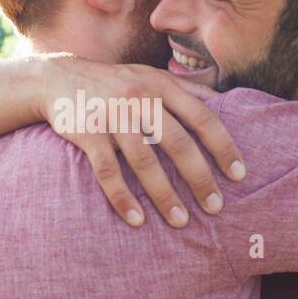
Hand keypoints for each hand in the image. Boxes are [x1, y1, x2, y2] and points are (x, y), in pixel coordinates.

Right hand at [33, 55, 245, 226]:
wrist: (58, 78)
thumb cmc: (116, 83)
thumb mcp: (152, 76)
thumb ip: (187, 90)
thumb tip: (229, 103)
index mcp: (161, 85)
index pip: (201, 118)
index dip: (223, 147)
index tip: (239, 175)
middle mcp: (139, 98)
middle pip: (176, 142)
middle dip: (199, 177)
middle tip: (215, 207)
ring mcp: (112, 116)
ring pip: (143, 161)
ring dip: (164, 195)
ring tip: (180, 221)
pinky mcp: (87, 134)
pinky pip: (108, 173)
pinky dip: (122, 198)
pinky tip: (137, 220)